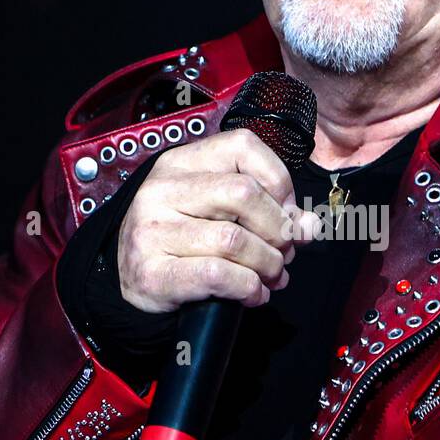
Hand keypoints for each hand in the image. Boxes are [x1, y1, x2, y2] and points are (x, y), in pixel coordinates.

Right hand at [116, 128, 319, 312]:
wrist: (130, 282)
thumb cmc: (184, 242)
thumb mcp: (222, 213)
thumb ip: (268, 211)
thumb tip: (309, 226)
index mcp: (181, 163)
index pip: (242, 146)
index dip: (278, 180)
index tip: (287, 212)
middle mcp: (162, 190)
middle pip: (243, 194)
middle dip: (278, 228)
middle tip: (284, 251)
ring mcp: (152, 231)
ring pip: (235, 240)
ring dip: (268, 264)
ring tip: (271, 276)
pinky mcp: (152, 273)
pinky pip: (218, 275)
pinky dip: (248, 288)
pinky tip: (253, 293)